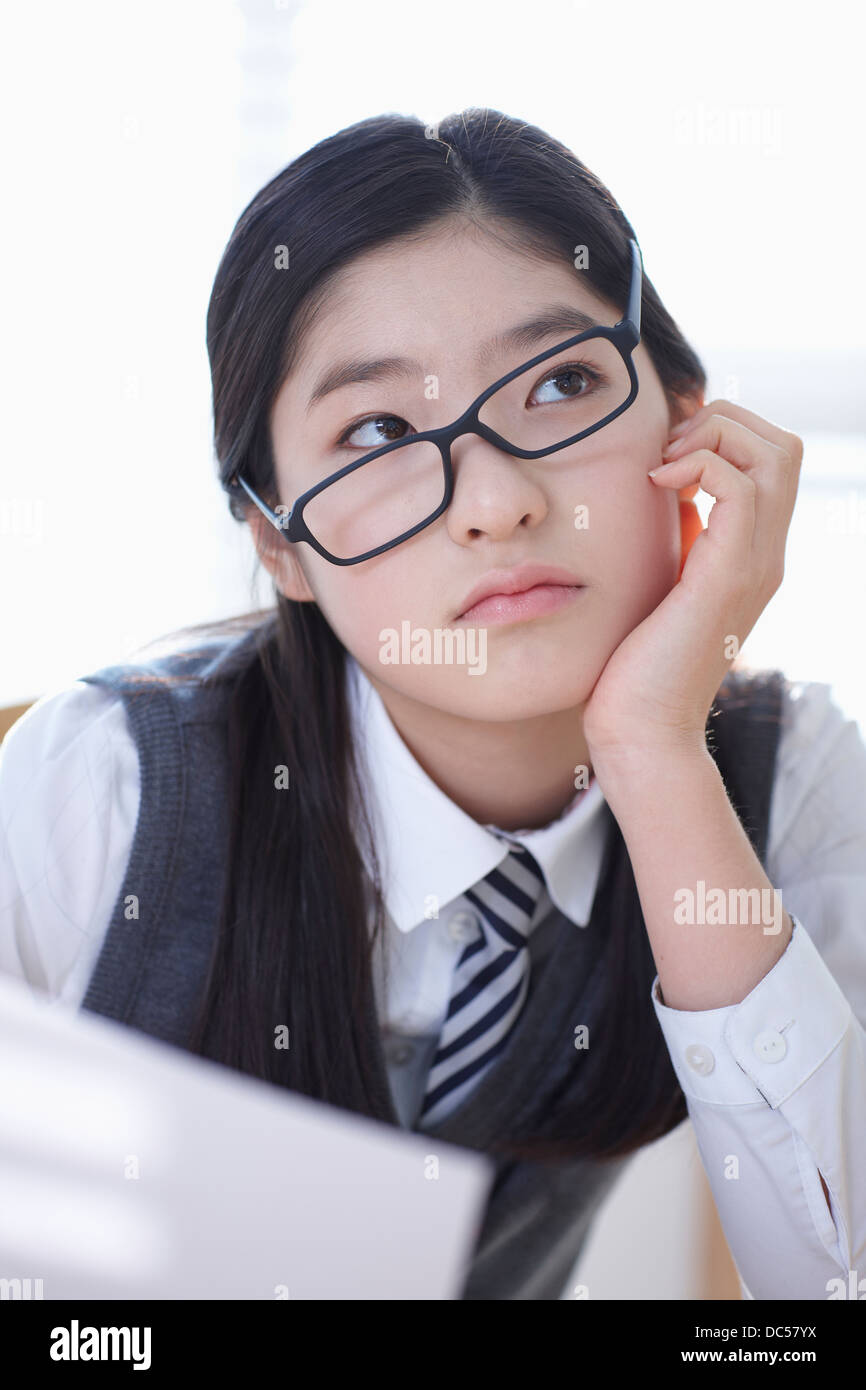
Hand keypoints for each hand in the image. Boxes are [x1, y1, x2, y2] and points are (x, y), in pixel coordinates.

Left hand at [582, 399, 802, 762]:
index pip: (774, 459)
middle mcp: (764, 555)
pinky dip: (700, 467)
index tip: (665, 455)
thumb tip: (671, 489)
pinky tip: (657, 486)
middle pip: (785, 445)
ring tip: (663, 466)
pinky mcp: (725, 579)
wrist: (641, 732)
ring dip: (713, 438)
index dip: (724, 433)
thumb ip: (678, 538)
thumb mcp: (660, 584)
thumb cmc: (635, 666)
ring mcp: (752, 566)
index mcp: (751, 554)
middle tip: (666, 452)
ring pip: (775, 455)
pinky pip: (740, 490)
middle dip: (723, 423)